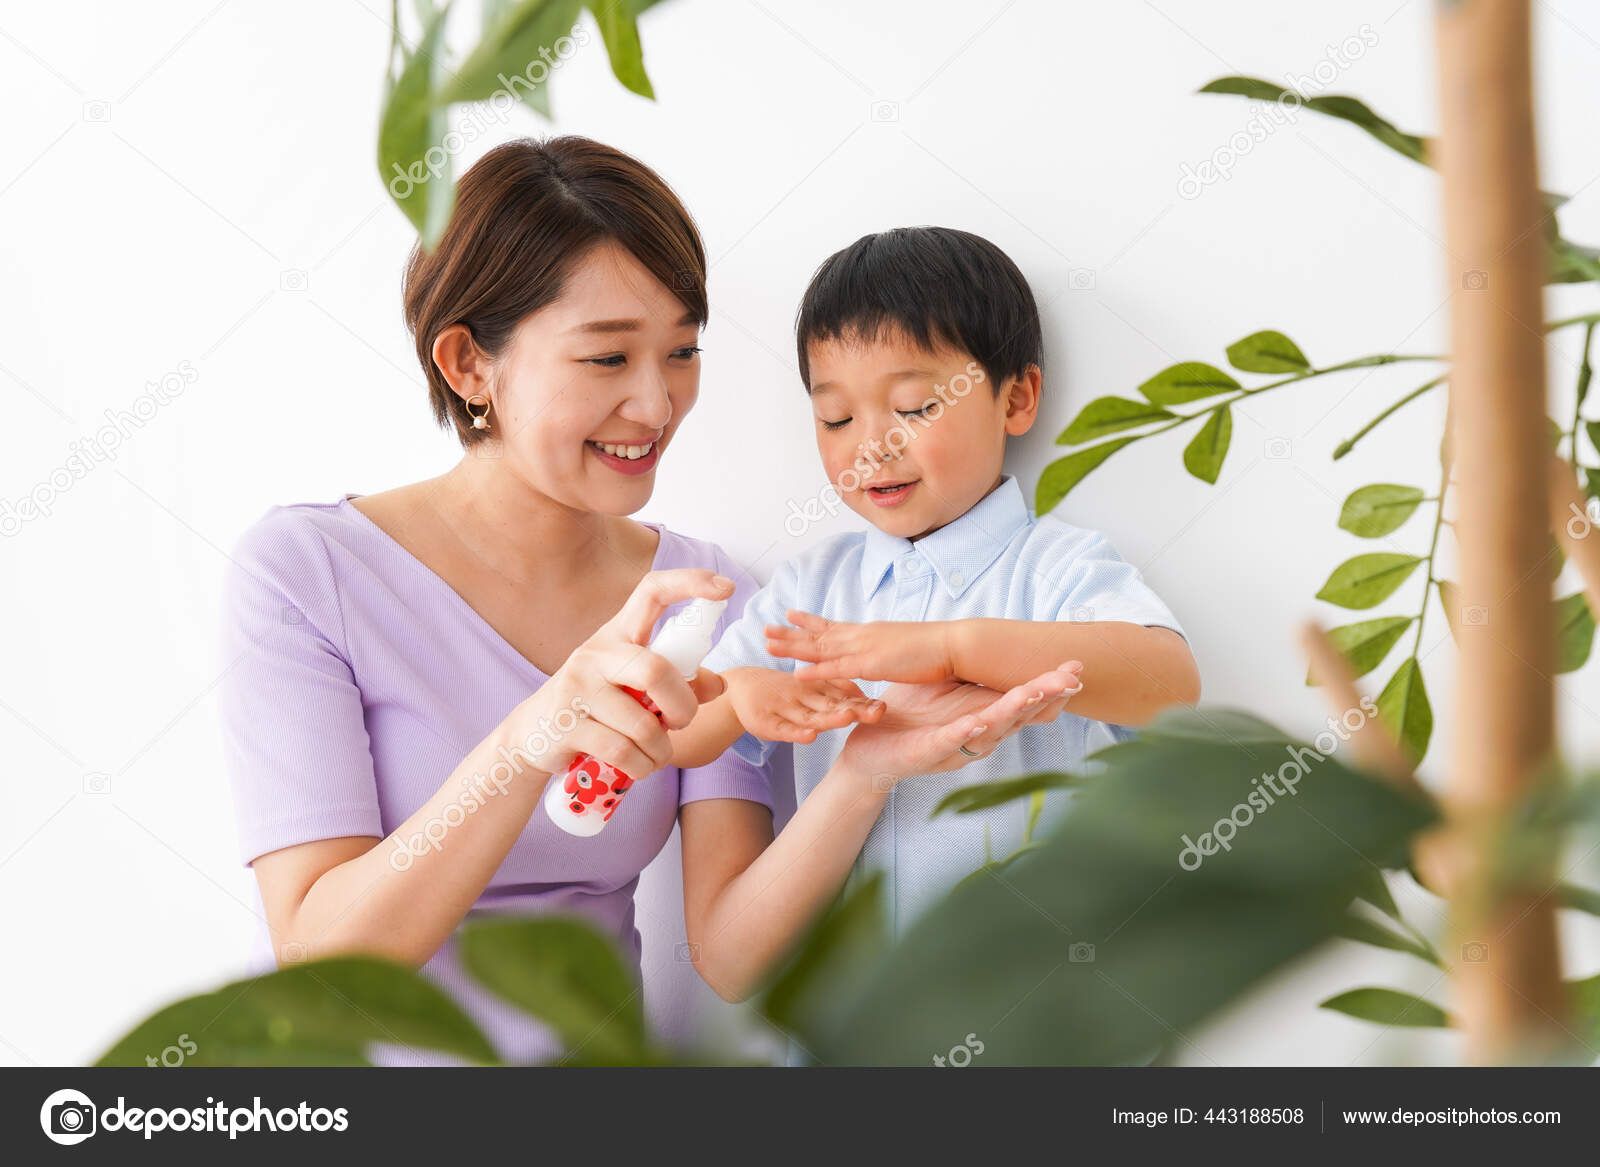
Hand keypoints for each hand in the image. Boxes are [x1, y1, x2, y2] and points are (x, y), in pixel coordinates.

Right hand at [494, 569, 735, 781]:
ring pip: (643, 725)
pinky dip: (642, 767)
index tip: (726, 587)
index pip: (653, 592)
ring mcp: (577, 687)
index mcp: (619, 633)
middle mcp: (596, 652)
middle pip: (657, 671)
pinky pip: (623, 752)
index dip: (690, 583)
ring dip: (661, 750)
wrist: (533, 734)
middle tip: (680, 723)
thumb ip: (679, 682)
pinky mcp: (566, 724)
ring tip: (655, 755)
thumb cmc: (597, 705)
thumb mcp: (635, 686)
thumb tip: (719, 686)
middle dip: (682, 707)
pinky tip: (639, 766)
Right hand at [725, 667, 885, 743]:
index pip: (845, 700)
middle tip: (878, 712)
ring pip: (812, 716)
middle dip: (856, 710)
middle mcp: (805, 700)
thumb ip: (834, 694)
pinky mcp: (769, 723)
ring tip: (848, 718)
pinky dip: (797, 733)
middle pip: (834, 706)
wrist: (741, 686)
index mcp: (817, 694)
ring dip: (831, 717)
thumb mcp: (809, 694)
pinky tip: (810, 737)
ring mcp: (787, 711)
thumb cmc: (782, 693)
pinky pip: (786, 730)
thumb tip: (862, 699)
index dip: (864, 704)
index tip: (885, 708)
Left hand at [765, 610, 955, 682]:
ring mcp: (865, 649)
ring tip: (767, 644)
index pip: (834, 625)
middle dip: (791, 632)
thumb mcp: (903, 647)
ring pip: (821, 648)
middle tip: (765, 628)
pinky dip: (816, 671)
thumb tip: (883, 652)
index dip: (810, 621)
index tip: (790, 614)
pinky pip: (838, 669)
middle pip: (819, 633)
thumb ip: (887, 650)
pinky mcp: (872, 665)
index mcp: (870, 632)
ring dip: (793, 647)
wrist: (954, 644)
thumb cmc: (936, 649)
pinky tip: (796, 673)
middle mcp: (862, 636)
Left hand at [835, 661, 1082, 788]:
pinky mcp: (925, 753)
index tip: (1076, 669)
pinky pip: (947, 741)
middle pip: (1018, 714)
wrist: (870, 752)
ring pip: (990, 728)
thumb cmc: (911, 717)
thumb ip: (973, 673)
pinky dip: (963, 732)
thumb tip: (1001, 645)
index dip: (1051, 687)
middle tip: (1072, 679)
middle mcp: (977, 734)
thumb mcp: (946, 688)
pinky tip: (977, 720)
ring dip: (1012, 710)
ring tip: (1033, 691)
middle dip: (1045, 695)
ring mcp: (954, 746)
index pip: (1024, 700)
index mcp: (984, 714)